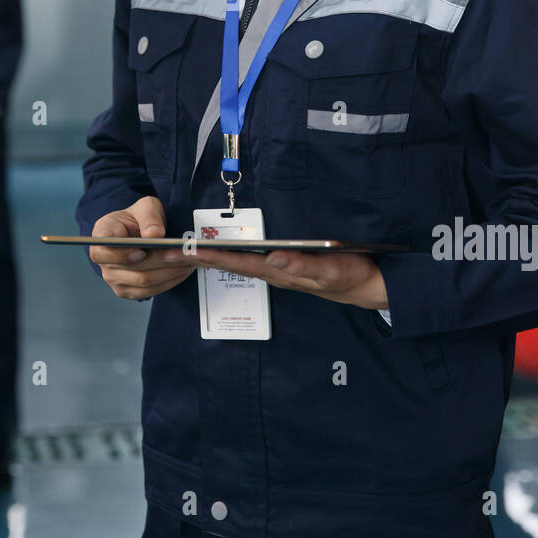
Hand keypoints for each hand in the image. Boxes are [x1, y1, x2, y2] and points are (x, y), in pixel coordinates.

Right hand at [90, 196, 194, 299]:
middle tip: (182, 255)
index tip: (143, 252)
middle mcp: (103, 261)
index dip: (122, 256)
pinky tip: (181, 271)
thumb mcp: (145, 207)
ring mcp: (114, 278)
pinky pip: (150, 291)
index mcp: (101, 236)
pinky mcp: (128, 290)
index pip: (102, 253)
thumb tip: (155, 235)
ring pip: (144, 282)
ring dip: (169, 273)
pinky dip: (169, 282)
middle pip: (132, 270)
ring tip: (188, 262)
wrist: (138, 231)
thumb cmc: (138, 218)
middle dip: (161, 262)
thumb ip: (149, 217)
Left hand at [159, 243, 388, 309]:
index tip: (185, 251)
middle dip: (200, 259)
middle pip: (231, 265)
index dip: (211, 256)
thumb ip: (303, 265)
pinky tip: (221, 253)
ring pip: (238, 264)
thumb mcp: (332, 269)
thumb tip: (273, 257)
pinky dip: (231, 258)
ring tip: (184, 252)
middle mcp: (275, 273)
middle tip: (167, 253)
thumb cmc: (352, 274)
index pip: (239, 262)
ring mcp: (279, 272)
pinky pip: (251, 264)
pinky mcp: (286, 268)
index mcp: (281, 272)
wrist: (370, 286)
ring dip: (211, 259)